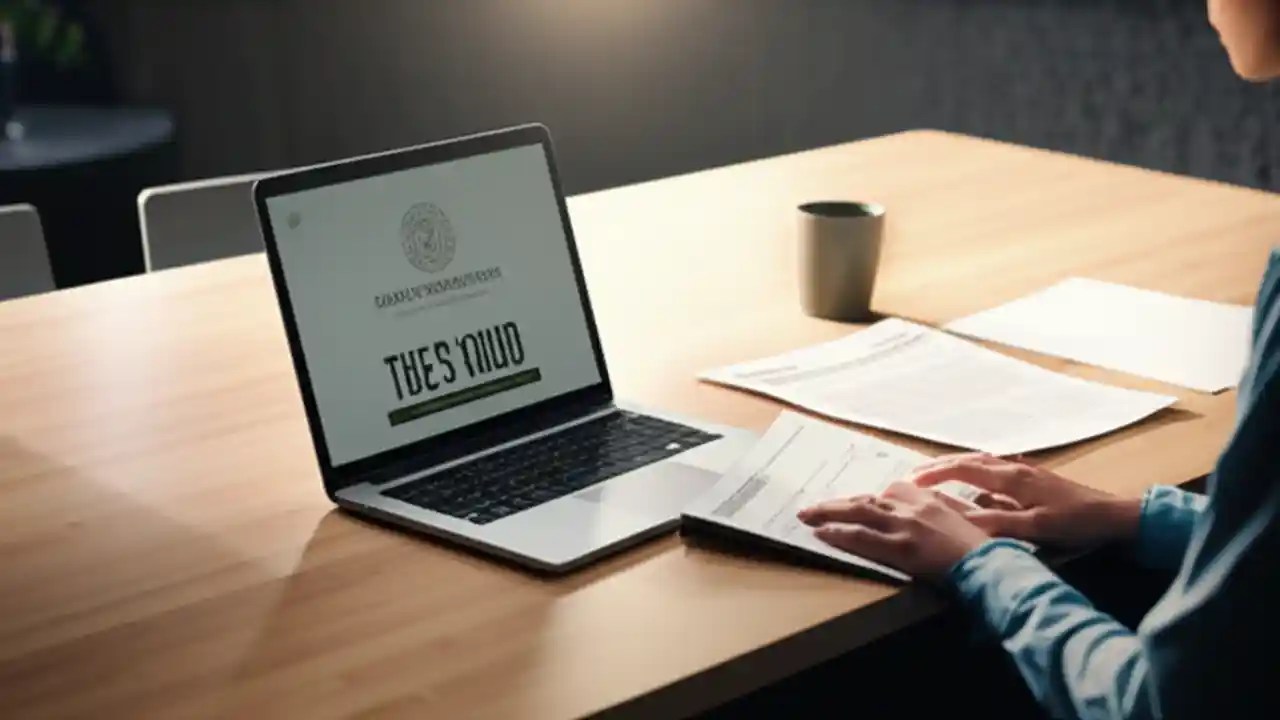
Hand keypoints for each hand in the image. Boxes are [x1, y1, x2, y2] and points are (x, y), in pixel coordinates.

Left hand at [797, 481, 990, 579]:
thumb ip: (944, 508)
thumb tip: (931, 508)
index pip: (890, 491)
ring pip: (858, 513)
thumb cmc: (983, 547)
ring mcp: (905, 524)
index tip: (851, 502)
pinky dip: (838, 534)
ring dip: (828, 512)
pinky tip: (821, 533)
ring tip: (806, 515)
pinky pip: (861, 537)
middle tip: (813, 506)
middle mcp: (913, 505)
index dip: (866, 499)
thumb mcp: (964, 518)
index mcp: (929, 497)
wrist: (993, 565)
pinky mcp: (900, 546)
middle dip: (837, 503)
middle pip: (867, 499)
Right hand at [907, 453, 1142, 546]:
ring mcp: (1027, 472)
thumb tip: (957, 522)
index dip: (935, 473)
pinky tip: (977, 485)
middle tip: (915, 474)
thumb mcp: (1035, 528)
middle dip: (940, 465)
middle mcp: (1016, 468)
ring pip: (983, 462)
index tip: (911, 481)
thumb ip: (996, 523)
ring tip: (937, 475)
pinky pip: (996, 469)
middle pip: (970, 459)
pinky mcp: (1036, 480)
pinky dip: (977, 472)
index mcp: (1012, 477)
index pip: (964, 468)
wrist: (1116, 517)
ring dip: (958, 466)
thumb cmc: (1077, 523)